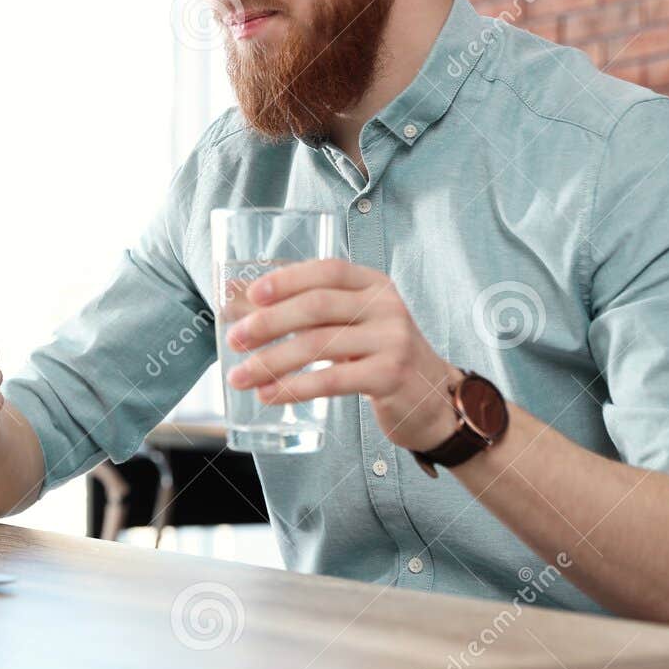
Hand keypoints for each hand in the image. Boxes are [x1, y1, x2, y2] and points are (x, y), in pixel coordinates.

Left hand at [222, 258, 458, 451]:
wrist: (434, 398)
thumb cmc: (380, 355)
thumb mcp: (356, 322)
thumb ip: (312, 311)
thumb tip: (239, 302)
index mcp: (374, 284)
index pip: (327, 270)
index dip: (286, 279)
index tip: (251, 294)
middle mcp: (386, 306)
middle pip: (317, 306)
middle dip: (268, 322)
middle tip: (234, 339)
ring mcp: (392, 340)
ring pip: (318, 345)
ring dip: (271, 362)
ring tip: (240, 377)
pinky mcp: (390, 377)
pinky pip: (331, 381)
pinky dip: (293, 389)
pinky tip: (269, 396)